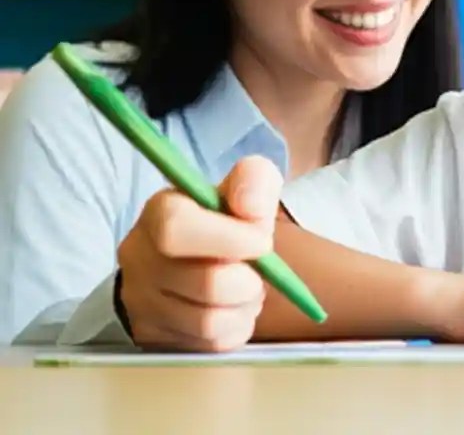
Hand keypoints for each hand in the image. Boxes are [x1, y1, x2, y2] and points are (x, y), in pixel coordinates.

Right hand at [116, 156, 280, 351]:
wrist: (199, 260)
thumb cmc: (225, 222)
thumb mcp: (243, 191)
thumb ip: (254, 182)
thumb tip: (250, 207)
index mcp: (159, 212)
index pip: (176, 228)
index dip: (229, 239)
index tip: (262, 242)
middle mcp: (138, 256)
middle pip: (205, 283)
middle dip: (248, 283)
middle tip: (258, 275)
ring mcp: (139, 300)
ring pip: (208, 322)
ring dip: (244, 309)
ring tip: (246, 292)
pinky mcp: (152, 335)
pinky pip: (208, 344)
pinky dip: (234, 329)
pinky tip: (231, 310)